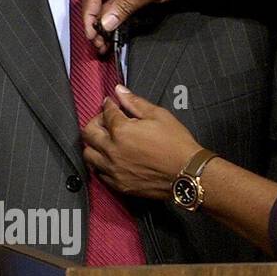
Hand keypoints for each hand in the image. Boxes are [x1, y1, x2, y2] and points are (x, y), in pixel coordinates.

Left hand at [80, 85, 201, 199]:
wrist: (189, 174)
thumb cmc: (177, 145)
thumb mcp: (159, 116)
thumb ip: (135, 102)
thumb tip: (120, 91)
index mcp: (121, 131)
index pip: (106, 112)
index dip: (108, 105)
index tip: (110, 104)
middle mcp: (112, 151)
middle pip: (88, 133)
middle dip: (95, 122)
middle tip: (105, 120)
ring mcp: (114, 169)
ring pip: (88, 154)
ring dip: (93, 144)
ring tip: (105, 140)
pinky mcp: (119, 184)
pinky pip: (99, 172)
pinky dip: (100, 163)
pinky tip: (109, 158)